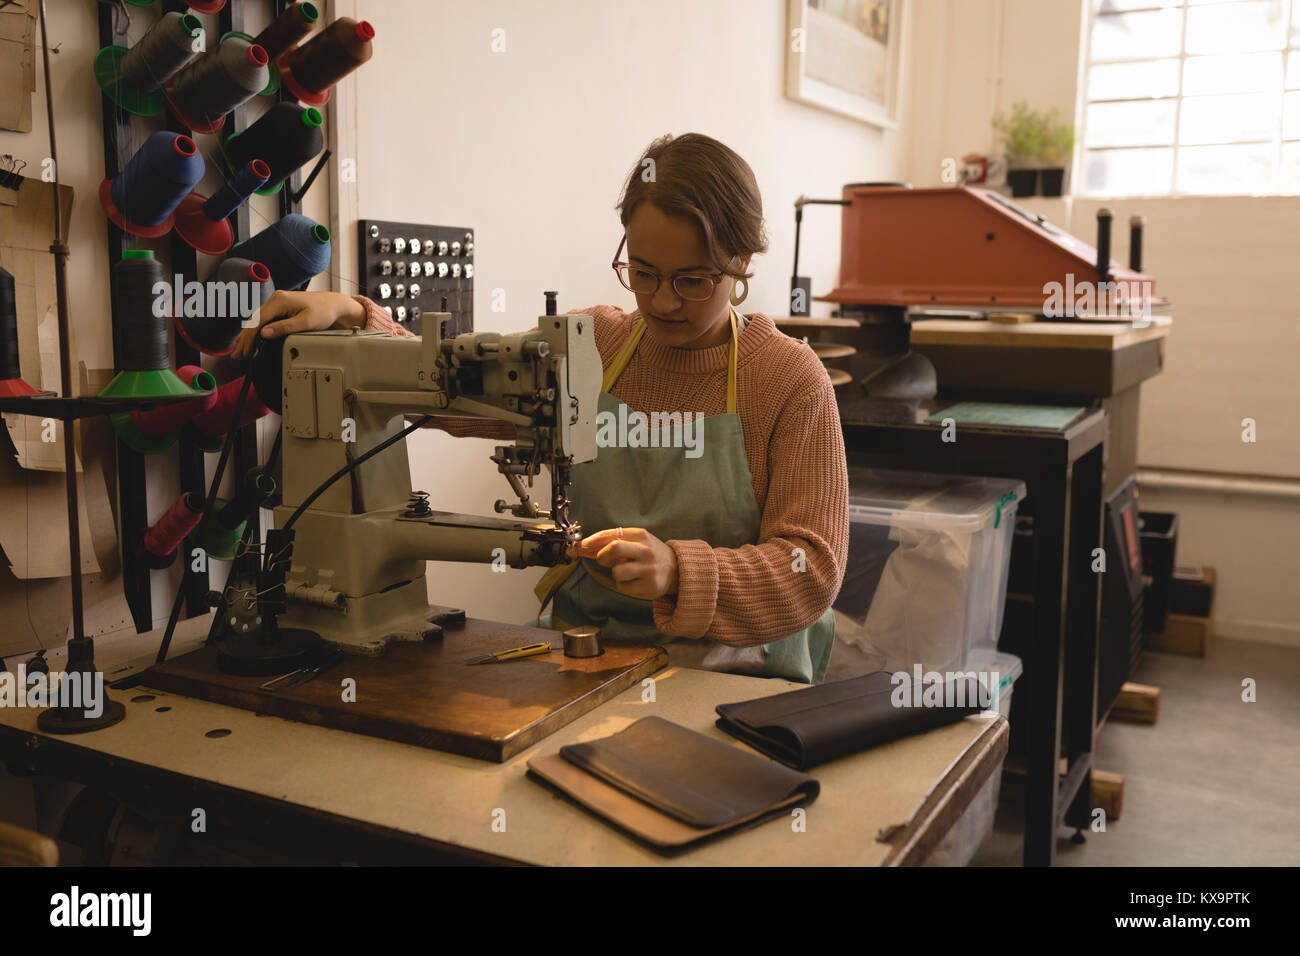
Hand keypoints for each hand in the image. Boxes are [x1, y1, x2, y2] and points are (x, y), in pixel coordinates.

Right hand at [230, 290, 365, 359]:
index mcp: (279, 300)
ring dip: (248, 336)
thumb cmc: (324, 311)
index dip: (249, 337)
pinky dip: (257, 331)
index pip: (258, 321)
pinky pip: (264, 320)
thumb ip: (284, 327)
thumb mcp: (305, 322)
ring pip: (257, 321)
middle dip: (244, 339)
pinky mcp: (281, 308)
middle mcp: (276, 299)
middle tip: (238, 355)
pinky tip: (251, 340)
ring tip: (241, 351)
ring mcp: (277, 303)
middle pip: (254, 321)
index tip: (244, 350)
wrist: (335, 305)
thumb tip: (264, 333)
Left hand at [566, 527, 678, 599]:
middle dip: (602, 556)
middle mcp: (645, 550)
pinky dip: (623, 585)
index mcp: (640, 535)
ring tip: (626, 572)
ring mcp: (649, 568)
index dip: (590, 542)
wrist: (677, 568)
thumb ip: (612, 541)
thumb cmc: (649, 553)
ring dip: (615, 574)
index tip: (576, 548)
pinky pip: (624, 587)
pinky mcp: (650, 585)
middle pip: (614, 548)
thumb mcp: (636, 540)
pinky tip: (634, 581)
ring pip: (617, 572)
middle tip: (604, 561)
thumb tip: (583, 547)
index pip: (610, 534)